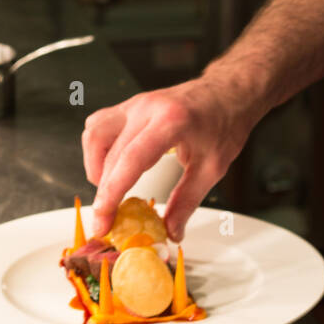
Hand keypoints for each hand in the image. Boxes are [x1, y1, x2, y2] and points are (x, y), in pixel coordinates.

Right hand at [82, 76, 259, 242]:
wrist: (228, 92)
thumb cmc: (225, 123)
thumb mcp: (212, 168)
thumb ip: (187, 202)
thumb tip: (171, 232)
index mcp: (171, 121)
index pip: (130, 159)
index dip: (111, 193)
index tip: (103, 220)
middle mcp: (147, 108)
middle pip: (110, 153)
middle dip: (104, 191)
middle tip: (108, 220)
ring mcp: (135, 103)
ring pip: (95, 134)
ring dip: (96, 167)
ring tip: (111, 190)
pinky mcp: (130, 105)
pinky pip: (100, 126)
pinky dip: (99, 151)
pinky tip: (113, 168)